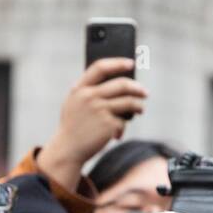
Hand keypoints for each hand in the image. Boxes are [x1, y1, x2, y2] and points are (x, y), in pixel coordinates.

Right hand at [35, 59, 148, 190]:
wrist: (68, 150)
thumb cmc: (74, 126)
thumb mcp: (74, 104)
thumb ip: (88, 91)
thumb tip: (117, 84)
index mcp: (79, 88)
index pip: (100, 67)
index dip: (117, 63)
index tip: (130, 63)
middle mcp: (89, 97)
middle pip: (121, 84)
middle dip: (137, 88)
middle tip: (144, 92)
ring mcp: (99, 110)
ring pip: (128, 102)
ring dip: (138, 106)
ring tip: (140, 109)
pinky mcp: (108, 125)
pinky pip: (124, 121)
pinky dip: (123, 127)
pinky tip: (118, 133)